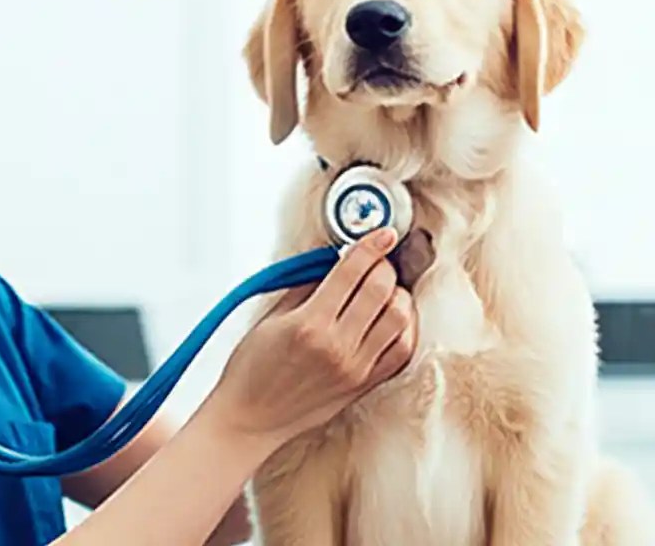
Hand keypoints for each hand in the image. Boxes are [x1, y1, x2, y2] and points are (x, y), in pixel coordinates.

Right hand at [202, 227, 418, 446]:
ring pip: (400, 320)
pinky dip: (405, 328)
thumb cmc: (251, 369)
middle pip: (382, 291)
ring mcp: (355, 369)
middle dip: (384, 267)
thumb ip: (307, 288)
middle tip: (376, 262)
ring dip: (398, 296)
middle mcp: (337, 347)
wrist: (249, 420)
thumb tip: (339, 263)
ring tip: (385, 291)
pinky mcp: (364, 386)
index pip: (353, 271)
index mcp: (309, 324)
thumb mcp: (270, 318)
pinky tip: (392, 318)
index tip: (382, 233)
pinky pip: (401, 351)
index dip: (372, 245)